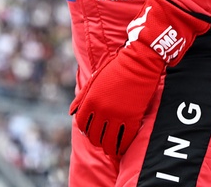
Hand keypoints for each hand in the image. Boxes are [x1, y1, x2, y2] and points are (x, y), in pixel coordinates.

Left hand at [70, 0, 209, 156]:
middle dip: (96, 140)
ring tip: (111, 148)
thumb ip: (82, 96)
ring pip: (109, 141)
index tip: (89, 131)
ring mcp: (117, 116)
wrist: (139, 62)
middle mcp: (102, 110)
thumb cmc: (117, 68)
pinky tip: (123, 146)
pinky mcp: (132, 118)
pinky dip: (123, 146)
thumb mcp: (95, 80)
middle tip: (101, 142)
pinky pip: (126, 139)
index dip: (85, 129)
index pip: (82, 123)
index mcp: (91, 100)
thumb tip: (71, 112)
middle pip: (94, 135)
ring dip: (108, 147)